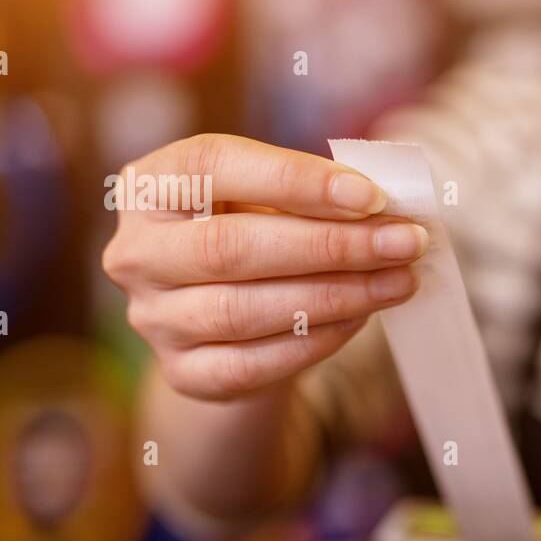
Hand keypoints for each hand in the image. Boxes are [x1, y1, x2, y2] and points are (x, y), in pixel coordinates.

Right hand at [102, 134, 427, 400]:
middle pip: (229, 247)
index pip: (214, 167)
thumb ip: (312, 193)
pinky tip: (362, 318)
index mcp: (150, 185)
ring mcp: (153, 318)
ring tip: (398, 280)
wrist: (228, 317)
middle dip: (330, 245)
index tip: (372, 195)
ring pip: (242, 310)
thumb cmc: (257, 233)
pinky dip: (315, 341)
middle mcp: (136, 253)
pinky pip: (252, 364)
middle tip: (404, 242)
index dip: (295, 179)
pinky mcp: (183, 373)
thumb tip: (387, 207)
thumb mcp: (271, 199)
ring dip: (335, 295)